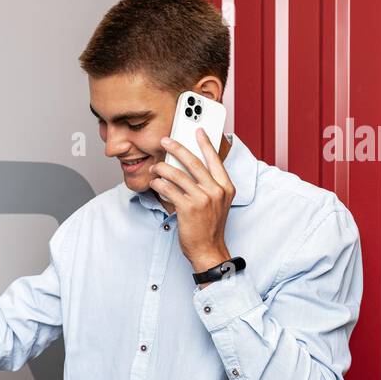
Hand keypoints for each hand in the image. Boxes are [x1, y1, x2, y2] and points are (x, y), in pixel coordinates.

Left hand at [150, 130, 234, 273]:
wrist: (208, 249)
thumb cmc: (209, 227)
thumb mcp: (217, 203)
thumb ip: (209, 185)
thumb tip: (189, 167)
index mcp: (226, 187)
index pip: (215, 159)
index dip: (206, 143)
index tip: (197, 130)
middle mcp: (216, 191)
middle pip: (194, 162)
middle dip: (177, 148)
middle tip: (166, 141)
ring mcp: (203, 199)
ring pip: (177, 175)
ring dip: (162, 169)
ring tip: (155, 168)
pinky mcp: (188, 208)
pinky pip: (168, 189)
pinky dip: (158, 184)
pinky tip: (154, 183)